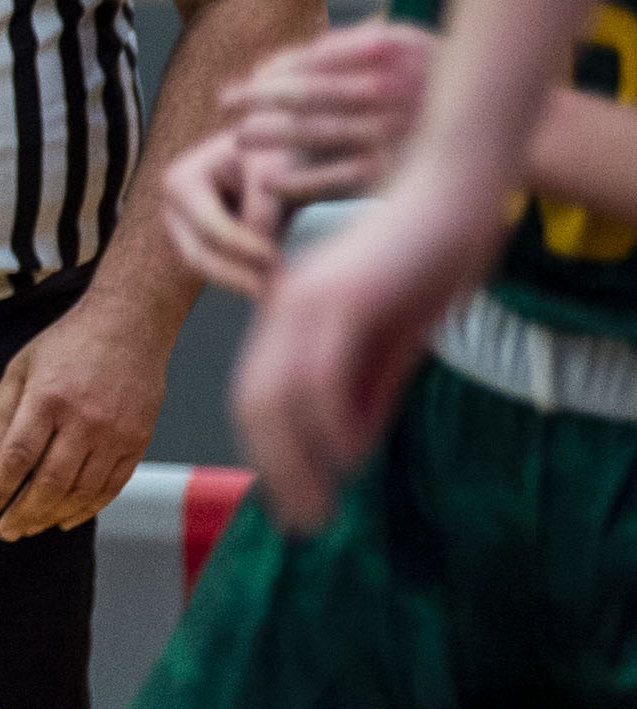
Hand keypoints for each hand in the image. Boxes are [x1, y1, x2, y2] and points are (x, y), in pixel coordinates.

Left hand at [0, 285, 170, 540]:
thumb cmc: (68, 344)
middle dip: (23, 512)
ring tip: (31, 527)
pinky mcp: (138, 440)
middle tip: (6, 530)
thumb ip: (1, 413)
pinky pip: (111, 486)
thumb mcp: (20, 367)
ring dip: (52, 515)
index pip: (17, 457)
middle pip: (49, 481)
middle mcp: (83, 419)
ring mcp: (114, 432)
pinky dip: (87, 508)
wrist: (130, 323)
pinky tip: (66, 518)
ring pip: (81, 490)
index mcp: (47, 398)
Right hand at [159, 122, 288, 297]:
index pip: (211, 227)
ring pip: (203, 265)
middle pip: (198, 253)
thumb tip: (261, 254)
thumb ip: (263, 209)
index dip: (244, 247)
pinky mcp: (197, 238)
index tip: (278, 261)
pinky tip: (267, 281)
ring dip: (237, 277)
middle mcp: (171, 206)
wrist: (286, 147)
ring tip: (272, 289)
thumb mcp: (274, 169)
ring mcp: (180, 225)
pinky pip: (213, 265)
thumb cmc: (282, 149)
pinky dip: (239, 273)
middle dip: (234, 273)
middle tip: (270, 290)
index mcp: (181, 181)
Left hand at [226, 17, 435, 198]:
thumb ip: (363, 40)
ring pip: (313, 133)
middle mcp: (387, 88)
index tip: (253, 74)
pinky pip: (335, 178)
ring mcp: (390, 130)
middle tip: (224, 101)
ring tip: (238, 138)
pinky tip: (269, 182)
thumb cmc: (446, 77)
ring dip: (269, 137)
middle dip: (258, 97)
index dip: (277, 68)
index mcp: (391, 50)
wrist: (504, 125)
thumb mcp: (415, 42)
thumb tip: (303, 46)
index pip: (316, 57)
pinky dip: (299, 181)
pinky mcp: (393, 170)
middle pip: (306, 92)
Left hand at [233, 168, 505, 528]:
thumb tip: (349, 449)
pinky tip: (347, 458)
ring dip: (297, 460)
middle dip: (276, 470)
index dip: (272, 454)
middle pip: (253, 403)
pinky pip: (320, 373)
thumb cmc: (431, 251)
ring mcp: (307, 300)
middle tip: (304, 522)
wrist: (454, 186)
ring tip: (321, 506)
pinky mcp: (342, 296)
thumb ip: (372, 385)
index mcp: (290, 315)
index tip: (295, 501)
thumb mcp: (399, 333)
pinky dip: (329, 422)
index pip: (258, 395)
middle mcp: (284, 308)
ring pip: (276, 394)